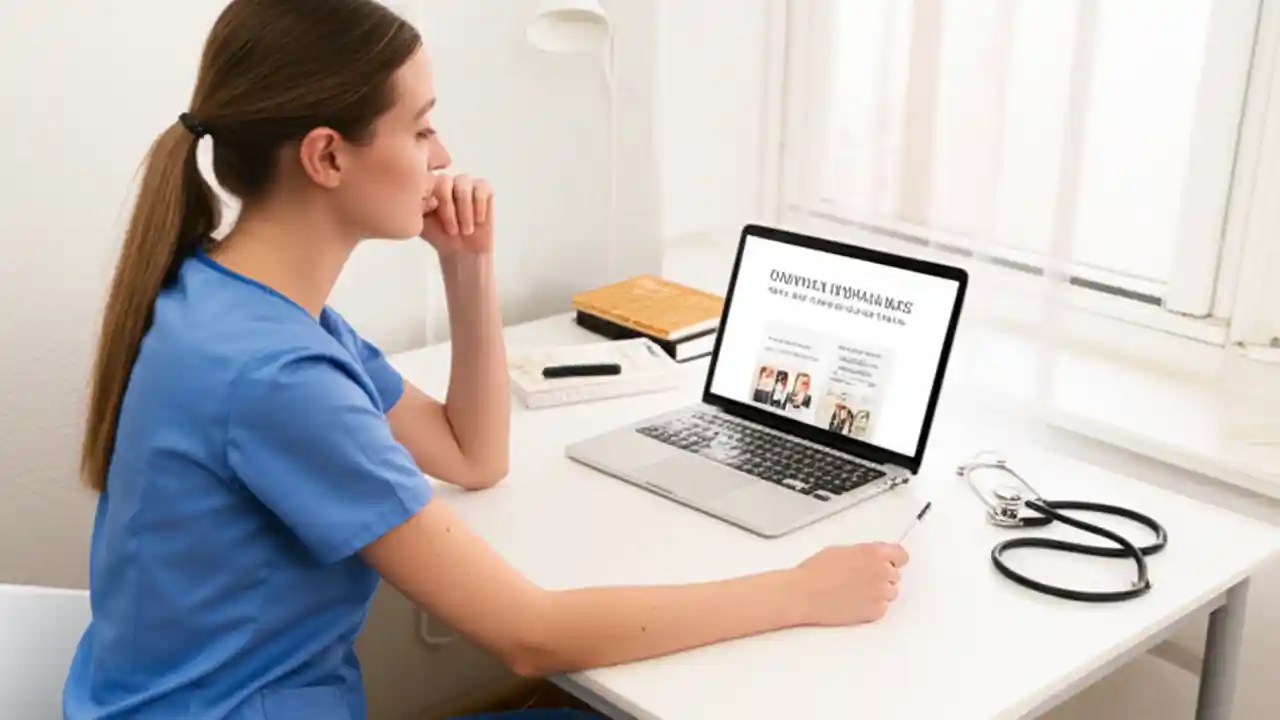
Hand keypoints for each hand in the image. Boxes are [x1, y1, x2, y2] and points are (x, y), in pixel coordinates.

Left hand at [422, 173, 493, 255]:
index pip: (425, 180)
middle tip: (452, 231)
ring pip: (463, 185)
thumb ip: (416, 207)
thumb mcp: (420, 223)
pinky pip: (482, 189)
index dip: (430, 200)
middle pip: (444, 181)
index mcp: (426, 185)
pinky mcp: (483, 187)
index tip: (434, 217)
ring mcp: (464, 182)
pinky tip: (478, 221)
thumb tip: (419, 198)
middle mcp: (445, 180)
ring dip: (465, 210)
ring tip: (466, 231)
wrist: (461, 250)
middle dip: (448, 207)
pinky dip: (479, 206)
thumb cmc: (439, 236)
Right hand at [790, 542, 907, 625]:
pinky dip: (872, 607)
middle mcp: (881, 572)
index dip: (894, 559)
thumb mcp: (842, 550)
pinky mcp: (875, 612)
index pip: (901, 555)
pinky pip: (882, 608)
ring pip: (891, 592)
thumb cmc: (816, 571)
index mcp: (874, 553)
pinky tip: (854, 603)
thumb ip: (864, 553)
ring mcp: (880, 593)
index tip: (890, 563)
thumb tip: (872, 558)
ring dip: (879, 592)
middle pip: (895, 575)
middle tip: (862, 580)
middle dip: (882, 577)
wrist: (805, 593)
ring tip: (856, 592)